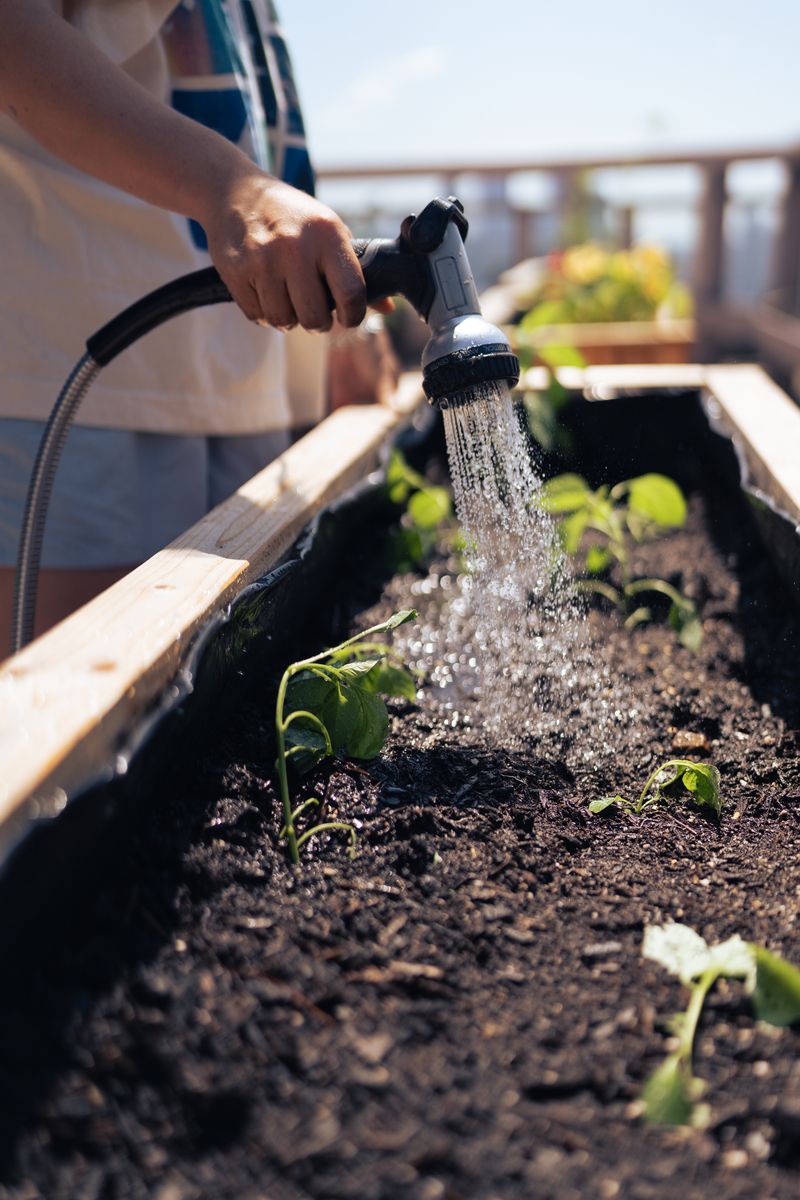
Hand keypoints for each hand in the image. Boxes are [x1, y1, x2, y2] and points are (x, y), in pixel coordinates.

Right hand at [200, 171, 366, 332]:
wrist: (235, 191)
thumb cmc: (291, 216)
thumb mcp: (328, 230)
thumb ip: (355, 270)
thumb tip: (387, 308)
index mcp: (326, 234)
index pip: (351, 292)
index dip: (353, 315)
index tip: (349, 317)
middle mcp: (294, 246)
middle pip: (314, 317)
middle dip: (318, 323)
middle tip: (315, 313)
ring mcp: (261, 259)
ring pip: (283, 320)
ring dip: (289, 318)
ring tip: (289, 299)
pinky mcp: (235, 270)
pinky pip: (257, 315)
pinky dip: (264, 312)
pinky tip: (266, 291)